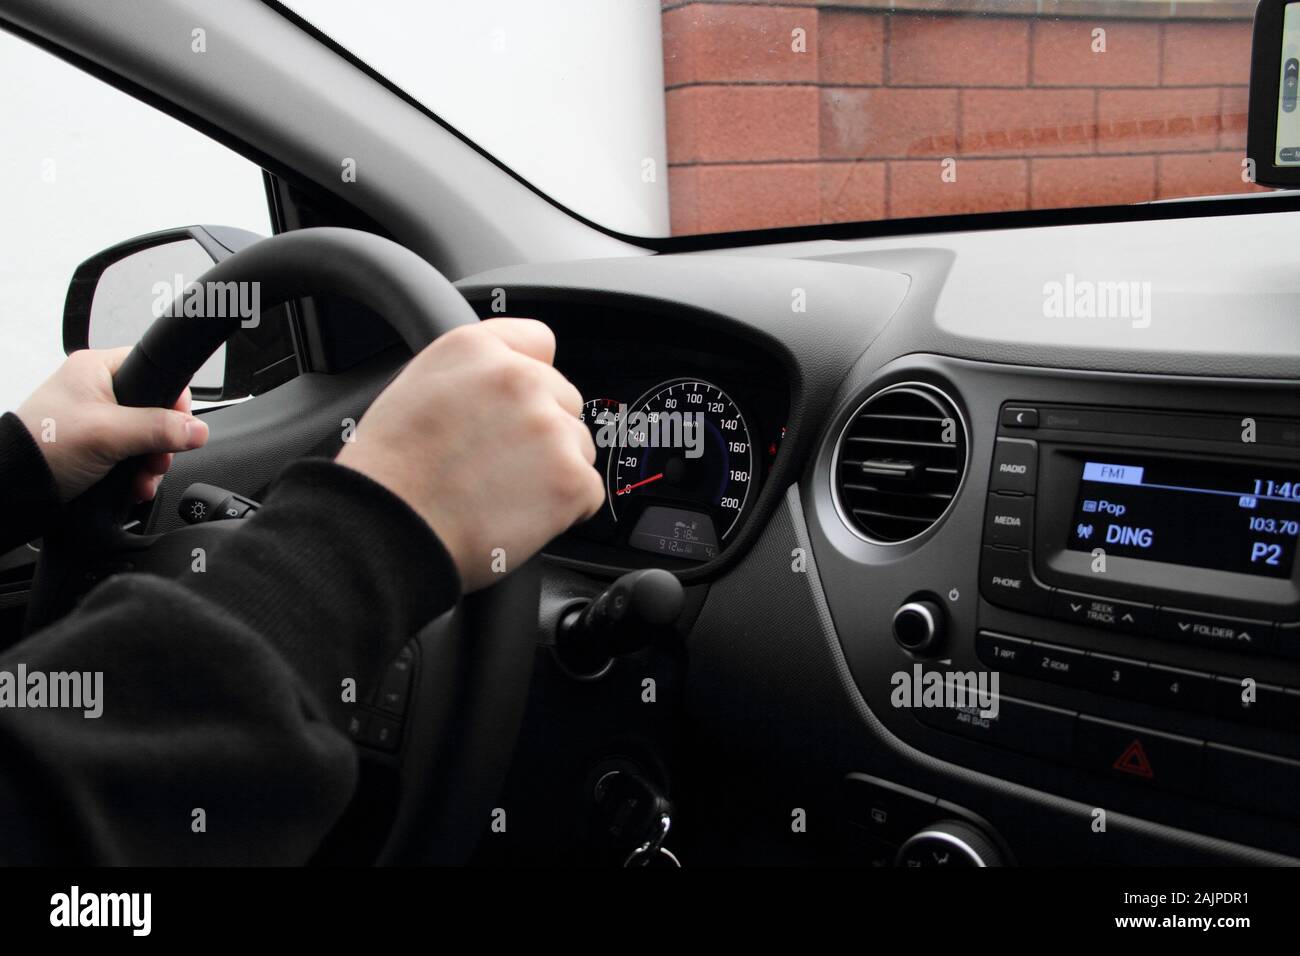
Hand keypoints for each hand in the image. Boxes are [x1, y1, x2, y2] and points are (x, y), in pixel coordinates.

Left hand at [15, 347, 208, 502]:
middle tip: (158, 458)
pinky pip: (133, 452)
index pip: (155, 370)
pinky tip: (135, 484)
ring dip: (152, 461)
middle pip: (156, 408)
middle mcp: (98, 389)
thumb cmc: (43, 446)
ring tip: (144, 478)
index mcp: (96, 369)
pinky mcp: (96, 443)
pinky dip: (139, 471)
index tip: (179, 424)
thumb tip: (198, 429)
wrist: (14, 487)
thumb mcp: (109, 433)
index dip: (173, 399)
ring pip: (147, 434)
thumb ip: (158, 428)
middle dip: (163, 441)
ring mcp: (97, 418)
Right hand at [336, 318, 602, 591]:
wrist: (385, 530)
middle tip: (498, 466)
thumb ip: (470, 373)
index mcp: (476, 349)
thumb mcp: (415, 387)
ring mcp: (548, 426)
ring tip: (501, 494)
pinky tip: (520, 517)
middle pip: (564, 400)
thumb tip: (509, 379)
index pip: (539, 343)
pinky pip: (588, 492)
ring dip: (555, 471)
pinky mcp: (570, 477)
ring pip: (578, 446)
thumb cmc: (388, 474)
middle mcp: (518, 377)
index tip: (518, 408)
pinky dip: (565, 511)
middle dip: (542, 431)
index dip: (531, 379)